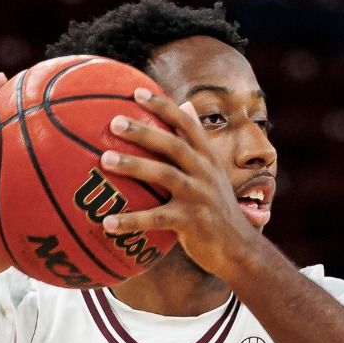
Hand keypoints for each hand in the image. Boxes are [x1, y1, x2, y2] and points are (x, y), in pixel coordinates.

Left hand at [99, 90, 268, 281]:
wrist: (239, 250)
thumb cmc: (217, 209)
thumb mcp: (213, 172)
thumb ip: (197, 142)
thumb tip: (185, 104)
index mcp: (208, 159)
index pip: (187, 125)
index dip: (164, 107)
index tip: (137, 92)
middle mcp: (205, 173)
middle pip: (173, 145)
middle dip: (144, 131)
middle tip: (115, 122)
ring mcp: (200, 197)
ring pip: (164, 176)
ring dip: (134, 166)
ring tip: (104, 161)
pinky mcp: (193, 222)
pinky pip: (156, 219)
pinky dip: (131, 221)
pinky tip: (107, 222)